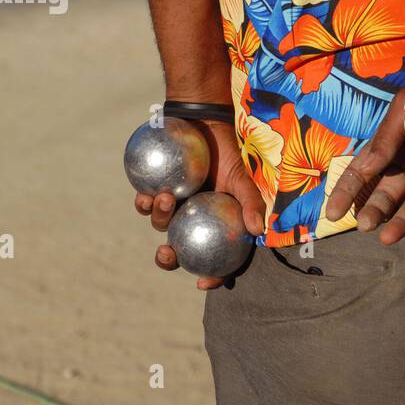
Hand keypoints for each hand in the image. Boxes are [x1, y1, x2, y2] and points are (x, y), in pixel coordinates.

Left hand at [133, 115, 264, 288]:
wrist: (203, 121)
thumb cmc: (227, 151)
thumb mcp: (242, 177)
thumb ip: (251, 202)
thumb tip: (258, 231)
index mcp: (214, 224)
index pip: (215, 258)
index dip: (211, 276)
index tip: (202, 283)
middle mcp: (192, 219)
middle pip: (179, 250)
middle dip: (168, 260)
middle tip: (166, 253)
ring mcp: (173, 206)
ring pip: (161, 225)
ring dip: (160, 218)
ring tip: (165, 198)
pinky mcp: (155, 189)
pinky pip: (147, 202)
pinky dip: (146, 202)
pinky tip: (146, 196)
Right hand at [325, 51, 404, 244]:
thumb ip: (386, 141)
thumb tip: (363, 170)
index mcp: (392, 143)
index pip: (365, 172)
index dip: (347, 192)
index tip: (331, 213)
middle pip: (390, 193)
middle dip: (376, 210)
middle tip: (366, 226)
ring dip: (402, 221)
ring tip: (389, 238)